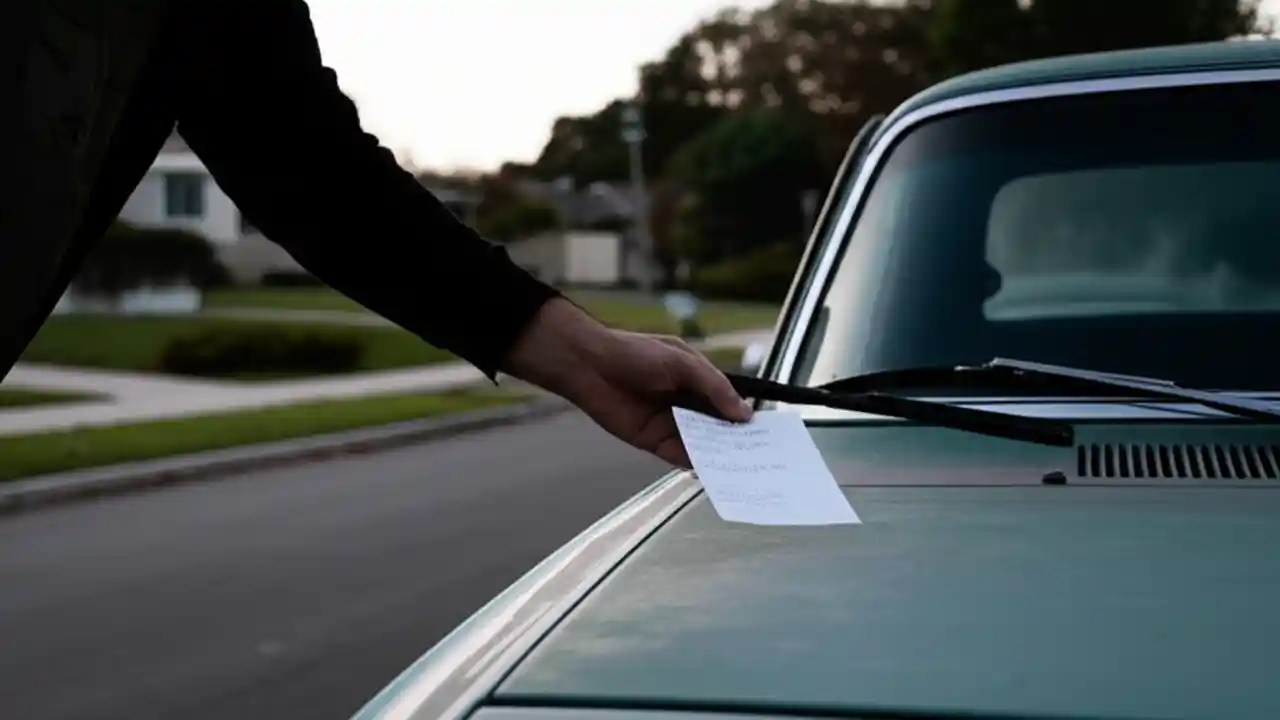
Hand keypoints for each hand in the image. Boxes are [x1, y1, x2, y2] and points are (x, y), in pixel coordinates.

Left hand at [503, 298, 752, 466]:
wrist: (591, 365)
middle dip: (738, 441)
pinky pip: (680, 456)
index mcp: (698, 381)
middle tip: (763, 459)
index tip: (767, 434)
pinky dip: (697, 465)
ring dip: (721, 456)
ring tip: (746, 471)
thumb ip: (715, 387)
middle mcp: (688, 404)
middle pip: (719, 427)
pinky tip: (715, 473)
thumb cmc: (637, 353)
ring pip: (703, 444)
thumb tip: (744, 413)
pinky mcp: (654, 441)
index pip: (729, 402)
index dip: (746, 417)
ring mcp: (672, 424)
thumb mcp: (683, 362)